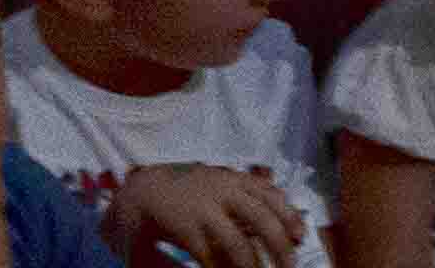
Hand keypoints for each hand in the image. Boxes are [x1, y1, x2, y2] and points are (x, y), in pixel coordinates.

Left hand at [109, 162, 311, 267]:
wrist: (139, 187)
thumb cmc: (138, 228)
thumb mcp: (139, 257)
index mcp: (188, 222)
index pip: (226, 252)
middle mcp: (212, 200)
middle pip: (256, 225)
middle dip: (275, 252)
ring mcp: (225, 184)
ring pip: (268, 203)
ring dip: (287, 228)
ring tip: (296, 252)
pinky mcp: (233, 176)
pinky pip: (267, 188)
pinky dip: (285, 207)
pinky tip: (296, 228)